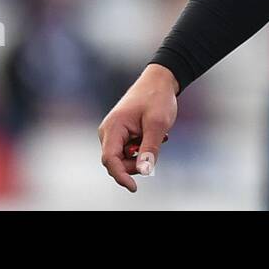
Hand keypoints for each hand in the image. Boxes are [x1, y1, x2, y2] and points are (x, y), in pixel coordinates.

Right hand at [97, 64, 178, 191]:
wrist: (160, 81)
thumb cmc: (158, 98)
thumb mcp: (158, 124)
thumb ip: (150, 148)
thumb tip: (144, 171)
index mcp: (113, 127)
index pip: (110, 160)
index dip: (121, 176)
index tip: (134, 187)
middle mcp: (108, 132)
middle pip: (117, 162)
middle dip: (137, 162)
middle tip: (156, 147)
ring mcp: (113, 133)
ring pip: (124, 158)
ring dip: (141, 154)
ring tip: (156, 136)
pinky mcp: (121, 134)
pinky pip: (129, 151)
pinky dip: (142, 149)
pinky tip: (152, 135)